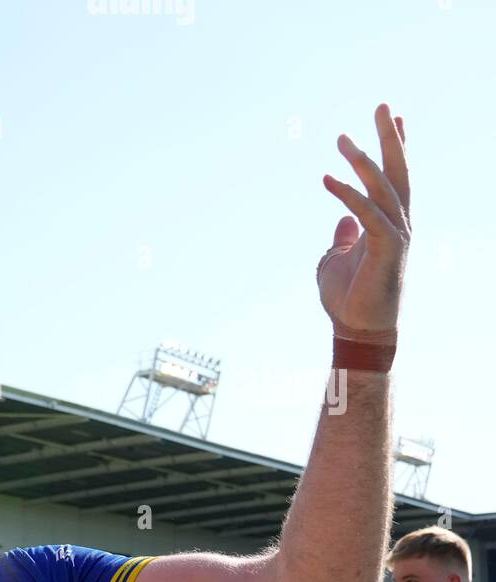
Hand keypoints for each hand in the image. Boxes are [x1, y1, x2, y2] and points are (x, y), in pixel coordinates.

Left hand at [318, 104, 409, 333]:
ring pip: (381, 187)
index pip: (395, 177)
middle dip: (390, 138)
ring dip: (361, 161)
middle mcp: (399, 223)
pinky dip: (348, 195)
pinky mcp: (386, 248)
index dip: (396, 147)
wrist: (359, 331)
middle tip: (382, 105)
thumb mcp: (337, 260)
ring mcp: (396, 234)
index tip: (395, 118)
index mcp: (389, 223)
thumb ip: (343, 236)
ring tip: (342, 139)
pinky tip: (328, 179)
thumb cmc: (349, 299)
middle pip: (397, 171)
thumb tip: (342, 218)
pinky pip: (367, 213)